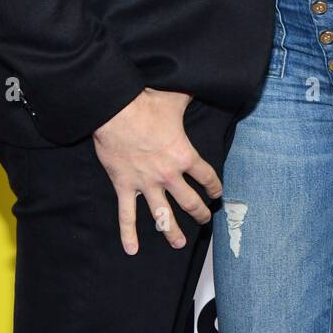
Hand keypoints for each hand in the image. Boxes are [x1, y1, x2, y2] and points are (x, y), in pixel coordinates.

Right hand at [92, 87, 222, 255]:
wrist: (115, 111)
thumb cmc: (147, 104)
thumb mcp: (176, 98)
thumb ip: (192, 95)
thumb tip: (206, 82)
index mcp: (184, 155)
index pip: (206, 176)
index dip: (215, 186)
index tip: (217, 193)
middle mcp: (168, 175)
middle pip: (190, 201)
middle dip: (200, 212)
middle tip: (205, 218)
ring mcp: (146, 184)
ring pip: (163, 216)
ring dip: (172, 231)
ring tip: (179, 243)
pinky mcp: (124, 186)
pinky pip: (127, 215)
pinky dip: (128, 234)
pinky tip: (132, 250)